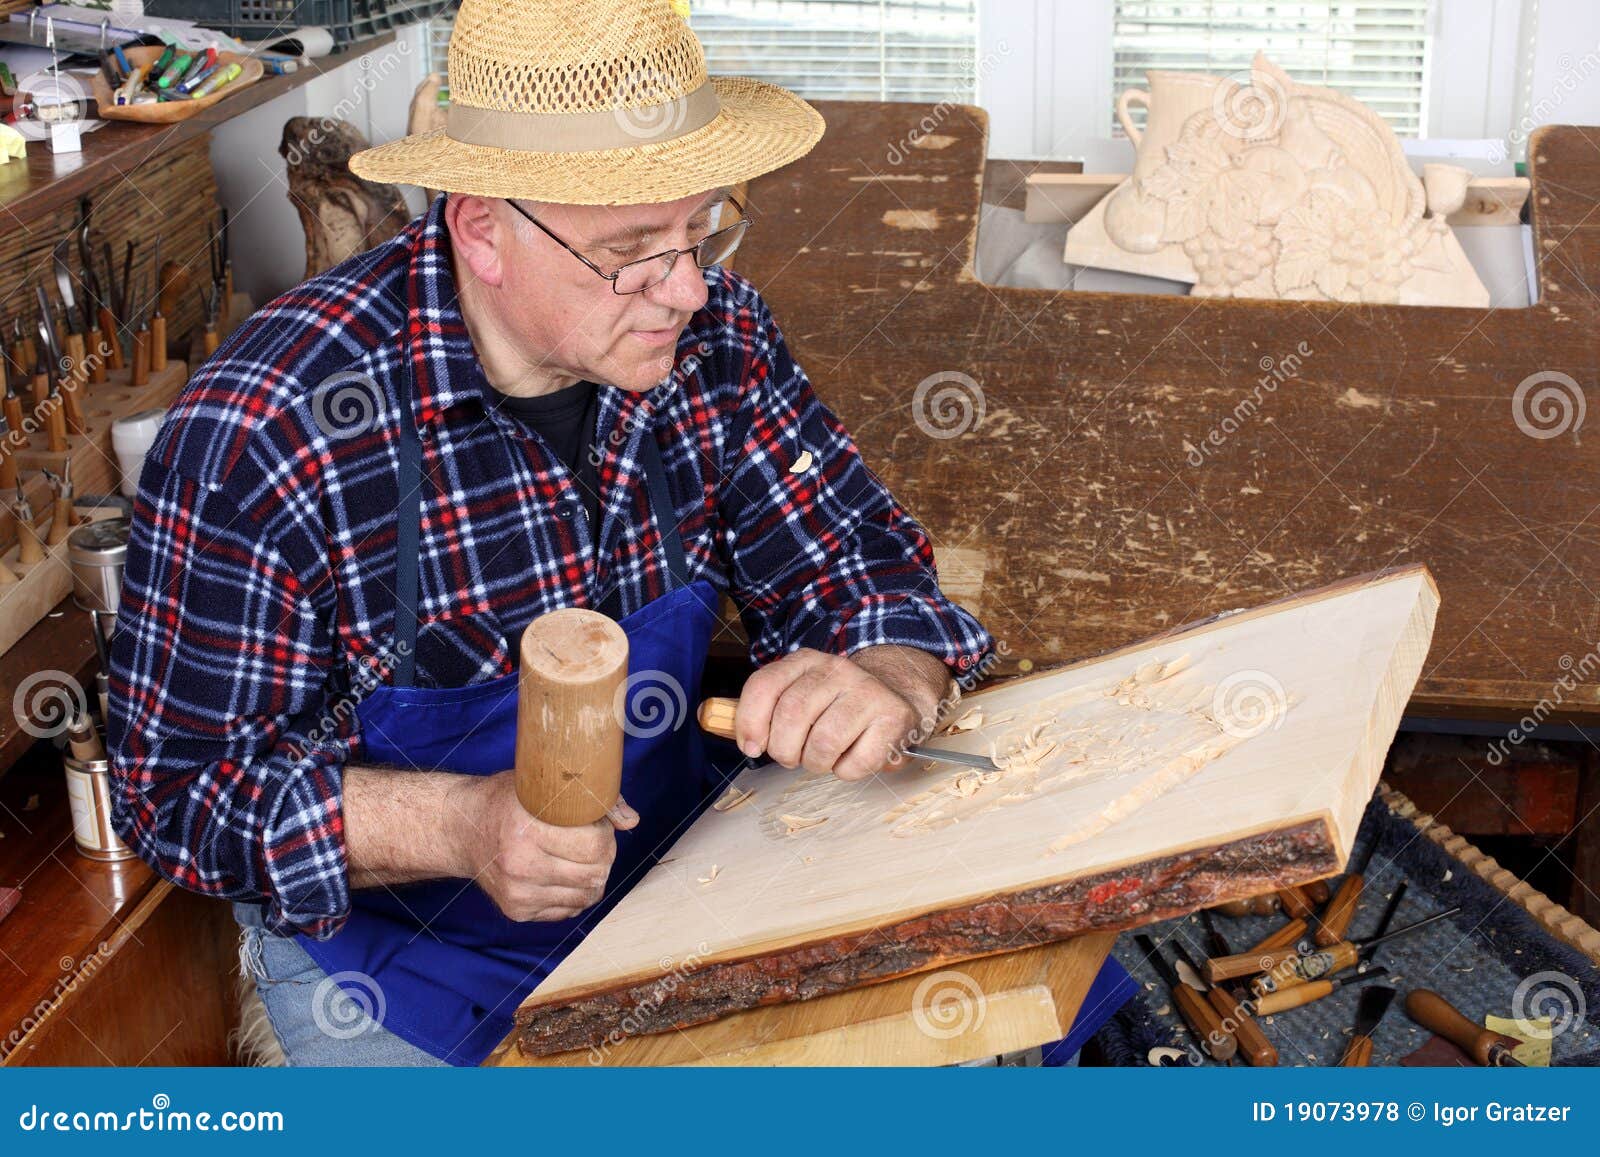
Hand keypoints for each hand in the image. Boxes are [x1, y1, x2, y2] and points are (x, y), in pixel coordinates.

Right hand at [459, 770, 638, 922]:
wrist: (461, 828)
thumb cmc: (509, 800)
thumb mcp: (545, 786)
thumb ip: (595, 800)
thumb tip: (632, 821)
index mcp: (526, 828)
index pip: (594, 845)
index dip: (605, 833)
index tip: (595, 823)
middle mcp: (519, 864)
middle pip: (594, 873)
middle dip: (604, 856)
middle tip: (592, 840)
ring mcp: (517, 893)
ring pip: (586, 896)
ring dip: (592, 877)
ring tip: (578, 857)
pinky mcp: (516, 911)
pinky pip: (568, 910)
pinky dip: (574, 893)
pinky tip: (561, 873)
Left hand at [732, 648, 927, 780]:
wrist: (897, 695)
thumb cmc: (836, 705)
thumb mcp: (798, 693)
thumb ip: (762, 709)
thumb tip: (722, 726)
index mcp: (806, 661)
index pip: (764, 686)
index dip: (749, 722)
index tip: (752, 746)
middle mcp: (837, 670)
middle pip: (791, 717)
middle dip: (784, 750)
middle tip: (793, 756)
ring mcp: (867, 692)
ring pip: (822, 743)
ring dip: (815, 763)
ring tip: (822, 757)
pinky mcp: (892, 719)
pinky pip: (856, 763)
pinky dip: (846, 771)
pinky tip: (852, 757)